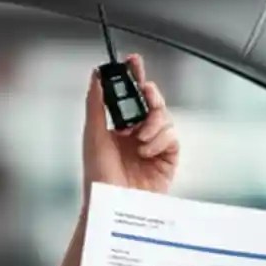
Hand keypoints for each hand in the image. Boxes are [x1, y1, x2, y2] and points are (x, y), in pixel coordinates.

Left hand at [82, 54, 178, 199]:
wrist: (113, 204)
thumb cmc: (98, 176)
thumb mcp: (93, 135)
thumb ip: (96, 104)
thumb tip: (96, 76)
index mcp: (118, 126)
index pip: (129, 96)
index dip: (134, 77)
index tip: (133, 61)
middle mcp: (136, 133)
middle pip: (152, 101)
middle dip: (149, 94)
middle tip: (144, 93)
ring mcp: (153, 145)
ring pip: (164, 116)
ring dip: (152, 123)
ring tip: (139, 139)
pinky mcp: (167, 158)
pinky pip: (172, 136)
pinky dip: (159, 140)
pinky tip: (146, 152)